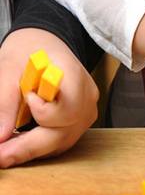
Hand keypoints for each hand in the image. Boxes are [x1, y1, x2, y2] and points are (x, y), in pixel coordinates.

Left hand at [0, 28, 98, 166]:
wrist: (43, 39)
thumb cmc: (29, 48)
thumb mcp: (10, 67)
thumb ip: (6, 101)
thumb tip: (0, 136)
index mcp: (72, 74)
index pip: (69, 109)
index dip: (45, 114)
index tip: (27, 100)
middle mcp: (86, 94)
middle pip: (64, 132)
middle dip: (29, 147)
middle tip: (0, 155)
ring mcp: (85, 107)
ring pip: (62, 140)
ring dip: (32, 149)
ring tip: (4, 150)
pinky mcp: (79, 117)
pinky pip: (61, 138)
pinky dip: (40, 144)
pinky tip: (19, 142)